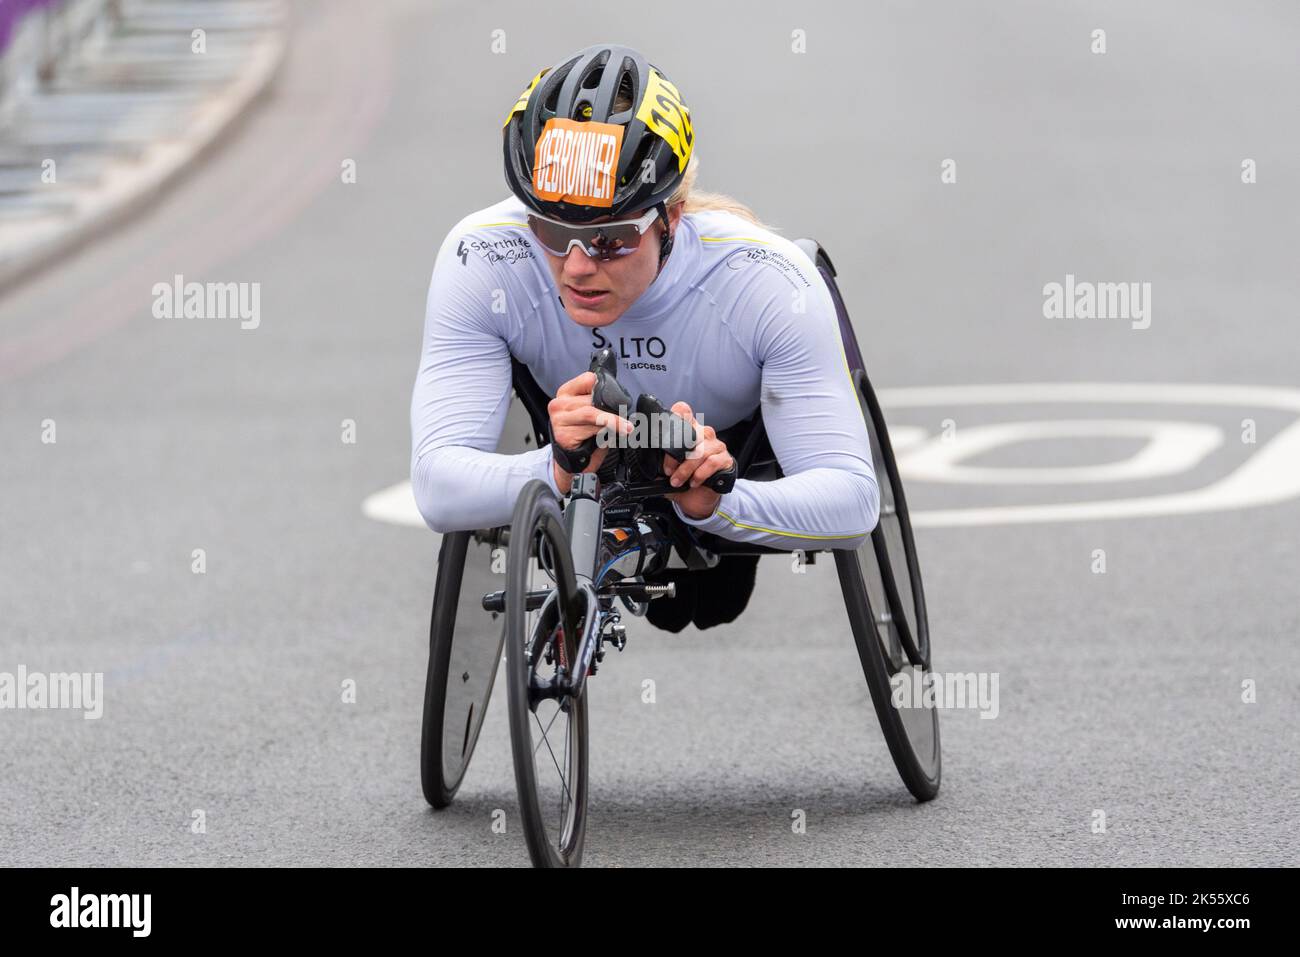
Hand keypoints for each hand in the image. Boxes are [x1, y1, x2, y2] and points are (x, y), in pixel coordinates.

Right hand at [548, 370, 632, 493]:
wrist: (573, 462)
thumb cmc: (584, 436)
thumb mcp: (592, 414)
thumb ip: (599, 403)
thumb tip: (620, 400)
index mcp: (566, 393)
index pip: (588, 380)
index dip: (604, 388)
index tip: (619, 398)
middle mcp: (558, 404)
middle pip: (591, 399)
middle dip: (612, 409)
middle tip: (627, 418)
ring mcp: (558, 420)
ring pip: (591, 413)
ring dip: (613, 421)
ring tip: (627, 427)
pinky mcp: (563, 435)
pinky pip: (589, 429)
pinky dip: (605, 432)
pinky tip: (613, 436)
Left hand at [663, 401, 732, 518]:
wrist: (697, 499)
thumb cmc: (682, 480)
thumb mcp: (665, 469)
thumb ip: (657, 459)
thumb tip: (643, 457)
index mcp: (688, 430)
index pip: (684, 411)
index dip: (676, 414)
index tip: (663, 428)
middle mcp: (703, 434)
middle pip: (690, 433)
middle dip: (674, 455)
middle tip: (667, 470)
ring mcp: (716, 446)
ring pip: (700, 451)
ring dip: (685, 469)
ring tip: (677, 481)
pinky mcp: (725, 459)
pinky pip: (712, 462)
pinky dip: (699, 474)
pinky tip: (693, 482)